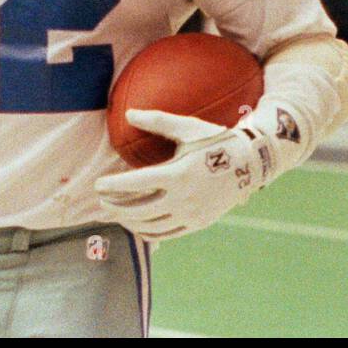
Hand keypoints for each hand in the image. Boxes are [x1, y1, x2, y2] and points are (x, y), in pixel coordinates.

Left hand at [95, 110, 274, 240]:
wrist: (249, 163)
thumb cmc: (216, 140)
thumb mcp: (188, 127)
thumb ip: (157, 121)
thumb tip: (128, 114)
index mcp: (178, 174)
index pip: (135, 184)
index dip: (113, 185)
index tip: (98, 184)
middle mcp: (183, 198)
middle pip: (138, 209)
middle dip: (115, 207)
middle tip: (101, 201)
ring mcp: (191, 214)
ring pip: (150, 225)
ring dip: (128, 221)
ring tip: (116, 213)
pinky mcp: (198, 223)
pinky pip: (166, 234)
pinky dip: (148, 233)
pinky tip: (137, 225)